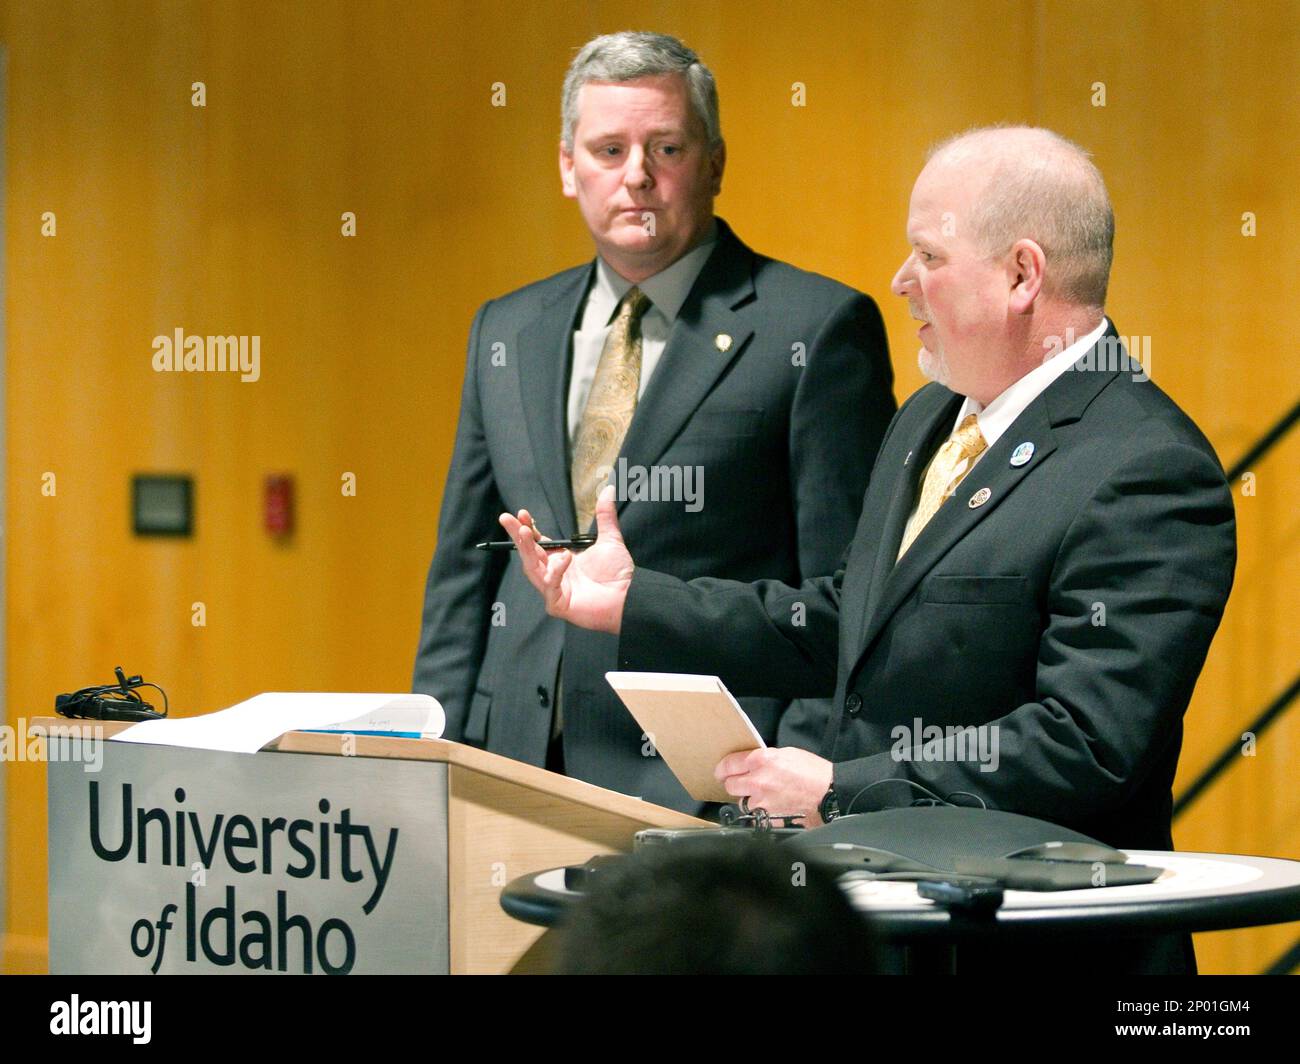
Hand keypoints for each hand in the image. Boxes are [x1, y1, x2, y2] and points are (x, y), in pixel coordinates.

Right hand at [499, 485, 632, 633]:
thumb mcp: (609, 539)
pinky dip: (555, 572)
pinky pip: (550, 586)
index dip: (528, 528)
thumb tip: (609, 489)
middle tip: (507, 518)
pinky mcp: (558, 604)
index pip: (538, 543)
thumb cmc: (618, 574)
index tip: (522, 513)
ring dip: (527, 550)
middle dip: (517, 536)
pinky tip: (565, 557)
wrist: (629, 596)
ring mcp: (555, 590)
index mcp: (561, 559)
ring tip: (525, 532)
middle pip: (529, 554)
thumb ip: (605, 515)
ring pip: (533, 570)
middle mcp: (554, 574)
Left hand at [715, 747, 834, 826]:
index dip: (723, 769)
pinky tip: (773, 808)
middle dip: (734, 784)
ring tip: (764, 797)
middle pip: (730, 786)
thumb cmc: (814, 773)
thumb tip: (751, 763)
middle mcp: (758, 781)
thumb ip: (765, 758)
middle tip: (740, 784)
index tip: (721, 772)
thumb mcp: (787, 754)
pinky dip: (762, 813)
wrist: (829, 794)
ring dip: (749, 800)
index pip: (728, 765)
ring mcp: (762, 802)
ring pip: (743, 803)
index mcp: (761, 761)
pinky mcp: (768, 818)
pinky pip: (757, 816)